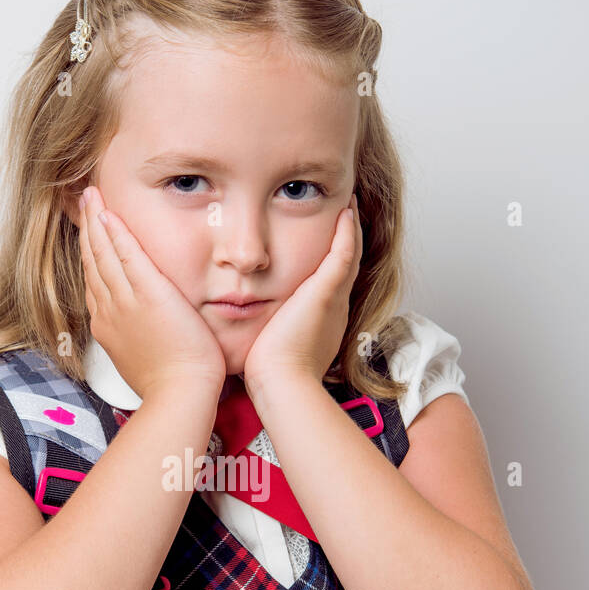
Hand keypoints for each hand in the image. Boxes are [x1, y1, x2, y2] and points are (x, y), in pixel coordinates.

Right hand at [78, 186, 226, 399]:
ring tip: (90, 195)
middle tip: (83, 202)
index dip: (89, 255)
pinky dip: (115, 231)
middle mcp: (110, 311)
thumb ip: (137, 338)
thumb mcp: (142, 360)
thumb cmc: (171, 386)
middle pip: (92, 262)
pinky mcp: (148, 294)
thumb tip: (142, 333)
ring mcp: (126, 302)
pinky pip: (127, 255)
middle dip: (87, 230)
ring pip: (103, 254)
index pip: (94, 282)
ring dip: (96, 221)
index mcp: (108, 327)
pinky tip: (107, 211)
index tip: (88, 235)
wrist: (179, 395)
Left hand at [241, 194, 361, 395]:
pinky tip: (346, 211)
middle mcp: (334, 309)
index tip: (323, 246)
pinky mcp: (326, 292)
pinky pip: (344, 254)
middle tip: (344, 216)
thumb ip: (261, 331)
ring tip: (347, 205)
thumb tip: (239, 324)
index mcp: (321, 322)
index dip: (328, 263)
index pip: (328, 284)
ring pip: (348, 256)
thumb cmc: (268, 374)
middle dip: (344, 242)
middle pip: (343, 267)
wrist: (281, 383)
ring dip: (349, 230)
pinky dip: (347, 232)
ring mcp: (334, 300)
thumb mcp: (267, 346)